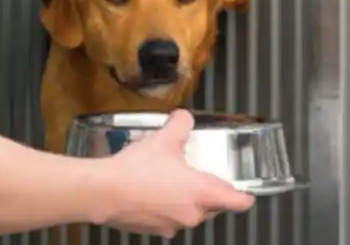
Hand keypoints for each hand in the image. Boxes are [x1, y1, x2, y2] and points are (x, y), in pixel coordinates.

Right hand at [97, 109, 255, 236]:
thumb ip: (180, 124)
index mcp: (202, 193)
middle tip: (197, 176)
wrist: (103, 192)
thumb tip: (184, 117)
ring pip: (187, 214)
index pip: (237, 202)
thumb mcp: (163, 138)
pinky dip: (163, 207)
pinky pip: (166, 219)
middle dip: (207, 194)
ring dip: (183, 201)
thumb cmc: (138, 168)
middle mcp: (191, 215)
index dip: (244, 196)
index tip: (246, 193)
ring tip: (168, 181)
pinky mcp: (153, 231)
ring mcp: (172, 226)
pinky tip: (148, 191)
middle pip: (212, 208)